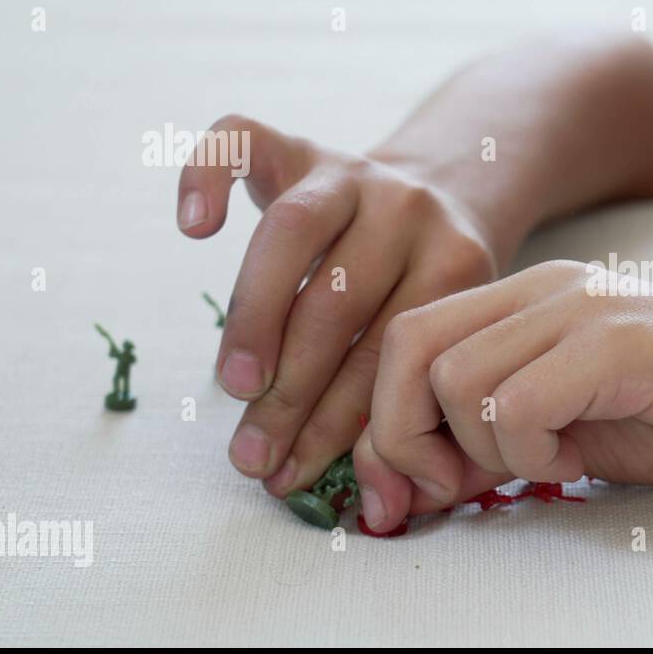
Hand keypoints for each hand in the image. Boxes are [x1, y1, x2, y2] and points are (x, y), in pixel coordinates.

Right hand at [177, 114, 498, 496]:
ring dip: (255, 317)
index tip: (294, 476)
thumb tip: (381, 513)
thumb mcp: (444, 343)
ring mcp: (354, 171)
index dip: (341, 422)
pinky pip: (243, 140)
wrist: (447, 195)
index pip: (389, 352)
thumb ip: (410, 413)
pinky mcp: (301, 145)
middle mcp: (408, 210)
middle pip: (341, 301)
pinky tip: (194, 229)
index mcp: (458, 264)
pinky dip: (207, 175)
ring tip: (231, 387)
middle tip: (253, 453)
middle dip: (294, 390)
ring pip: (294, 232)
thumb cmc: (431, 299)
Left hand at [357, 260, 652, 531]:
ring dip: (486, 450)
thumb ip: (493, 437)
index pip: (406, 339)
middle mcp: (544, 288)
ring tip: (548, 463)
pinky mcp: (617, 341)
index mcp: (527, 299)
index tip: (402, 495)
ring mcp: (582, 307)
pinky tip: (579, 456)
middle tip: (446, 491)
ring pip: (456, 381)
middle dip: (404, 438)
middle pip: (407, 349)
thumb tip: (414, 482)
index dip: (386, 424)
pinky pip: (519, 404)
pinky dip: (532, 452)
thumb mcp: (572, 426)